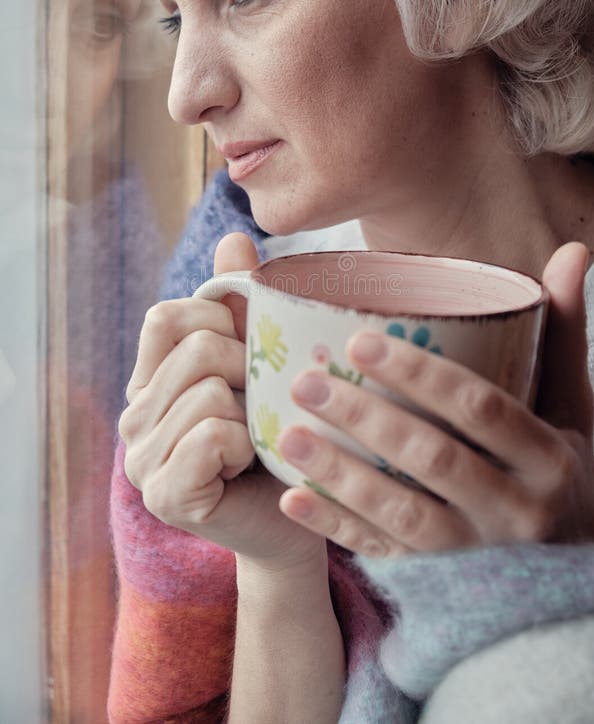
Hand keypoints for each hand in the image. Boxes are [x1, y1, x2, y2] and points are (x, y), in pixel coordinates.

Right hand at [119, 232, 324, 568]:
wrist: (293, 521)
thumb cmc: (279, 438)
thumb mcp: (260, 364)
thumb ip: (240, 303)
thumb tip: (233, 237)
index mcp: (151, 380)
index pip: (167, 315)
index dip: (221, 322)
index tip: (250, 357)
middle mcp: (134, 417)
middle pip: (196, 349)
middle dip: (248, 370)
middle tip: (261, 407)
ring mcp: (142, 460)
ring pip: (208, 392)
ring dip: (251, 414)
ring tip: (257, 439)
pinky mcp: (165, 496)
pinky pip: (210, 437)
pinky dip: (245, 445)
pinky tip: (250, 465)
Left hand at [277, 243, 593, 556]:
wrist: (574, 566)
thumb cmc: (558, 461)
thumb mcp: (570, 402)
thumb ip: (561, 331)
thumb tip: (572, 249)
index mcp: (548, 457)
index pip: (483, 410)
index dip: (423, 376)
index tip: (360, 341)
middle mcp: (516, 509)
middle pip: (436, 460)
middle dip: (368, 421)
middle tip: (307, 380)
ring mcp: (477, 551)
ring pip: (405, 515)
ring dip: (341, 475)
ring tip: (287, 435)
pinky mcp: (442, 577)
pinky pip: (386, 556)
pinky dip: (336, 529)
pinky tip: (290, 499)